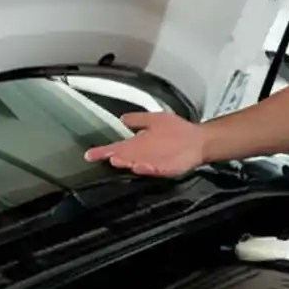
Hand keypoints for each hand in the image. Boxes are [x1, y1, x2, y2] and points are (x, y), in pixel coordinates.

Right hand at [83, 111, 206, 176]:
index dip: (103, 151)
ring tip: (120, 160)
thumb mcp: (155, 119)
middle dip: (117, 157)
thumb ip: (138, 120)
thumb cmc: (176, 130)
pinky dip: (148, 168)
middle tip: (109, 157)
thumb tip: (121, 119)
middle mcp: (143, 154)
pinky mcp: (166, 169)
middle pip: (125, 157)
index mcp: (138, 143)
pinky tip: (141, 166)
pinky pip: (155, 170)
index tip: (90, 154)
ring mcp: (154, 163)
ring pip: (137, 164)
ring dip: (129, 163)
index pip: (117, 147)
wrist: (198, 140)